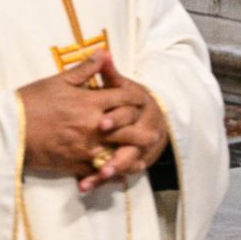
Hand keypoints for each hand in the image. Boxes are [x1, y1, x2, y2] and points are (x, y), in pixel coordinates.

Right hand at [18, 52, 157, 190]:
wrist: (7, 129)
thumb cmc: (29, 102)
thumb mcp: (56, 81)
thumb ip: (84, 69)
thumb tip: (104, 53)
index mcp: (89, 103)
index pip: (126, 97)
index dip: (138, 97)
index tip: (142, 99)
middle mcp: (93, 126)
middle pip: (132, 129)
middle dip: (145, 129)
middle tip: (153, 131)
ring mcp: (87, 147)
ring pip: (122, 153)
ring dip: (134, 153)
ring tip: (141, 153)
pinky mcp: (77, 164)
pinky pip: (103, 171)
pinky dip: (114, 172)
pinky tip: (120, 171)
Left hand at [86, 57, 169, 191]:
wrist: (155, 117)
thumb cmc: (131, 99)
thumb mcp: (122, 86)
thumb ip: (110, 73)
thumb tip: (103, 52)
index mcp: (138, 109)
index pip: (128, 115)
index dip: (116, 120)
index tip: (100, 125)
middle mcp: (143, 131)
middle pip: (132, 145)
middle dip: (117, 154)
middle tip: (100, 163)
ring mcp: (140, 149)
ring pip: (127, 162)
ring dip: (110, 171)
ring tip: (94, 179)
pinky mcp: (133, 162)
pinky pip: (118, 173)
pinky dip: (101, 180)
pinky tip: (85, 186)